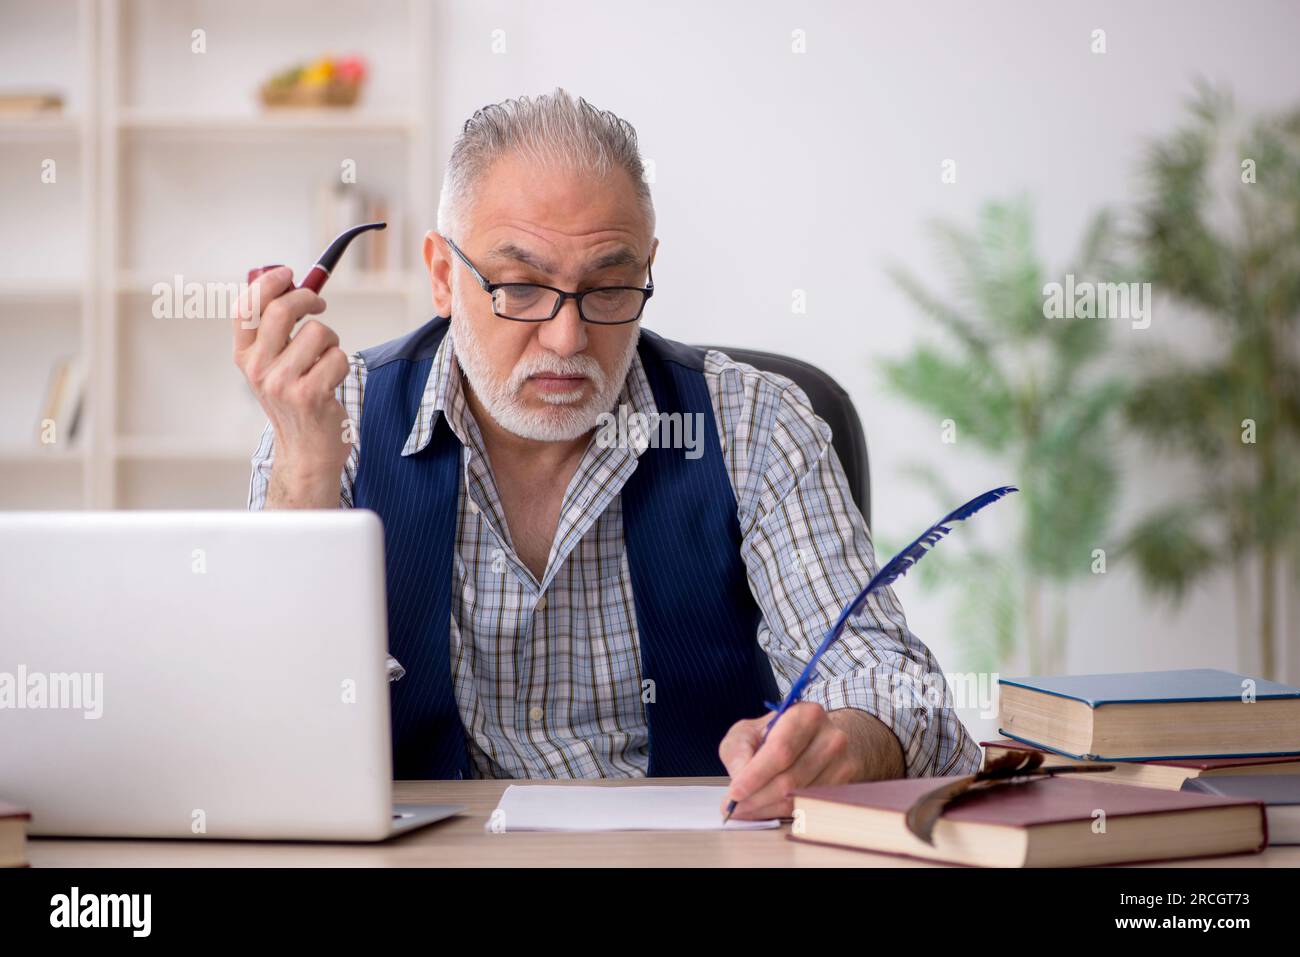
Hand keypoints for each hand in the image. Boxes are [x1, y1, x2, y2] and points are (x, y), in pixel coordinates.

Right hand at [232, 266, 350, 506]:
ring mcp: (282, 383)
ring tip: (325, 364)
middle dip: (308, 298)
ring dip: (332, 343)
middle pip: (282, 310)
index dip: (268, 283)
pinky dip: (342, 365)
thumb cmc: (295, 403)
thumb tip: (293, 284)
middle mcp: (258, 370)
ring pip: (319, 333)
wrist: (305, 452)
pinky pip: (338, 357)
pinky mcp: (310, 394)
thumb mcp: (274, 368)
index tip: (288, 274)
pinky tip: (332, 384)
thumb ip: (276, 331)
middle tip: (319, 304)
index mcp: (244, 358)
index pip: (245, 308)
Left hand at [719, 703, 904, 819]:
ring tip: (746, 808)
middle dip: (757, 797)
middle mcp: (830, 737)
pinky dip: (783, 811)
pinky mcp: (845, 784)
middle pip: (790, 779)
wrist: (820, 736)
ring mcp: (842, 762)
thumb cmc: (777, 733)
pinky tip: (766, 808)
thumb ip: (738, 750)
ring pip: (799, 797)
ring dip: (767, 808)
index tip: (735, 792)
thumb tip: (739, 778)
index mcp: (806, 715)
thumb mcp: (749, 731)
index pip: (780, 750)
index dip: (755, 775)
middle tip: (734, 807)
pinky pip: (810, 806)